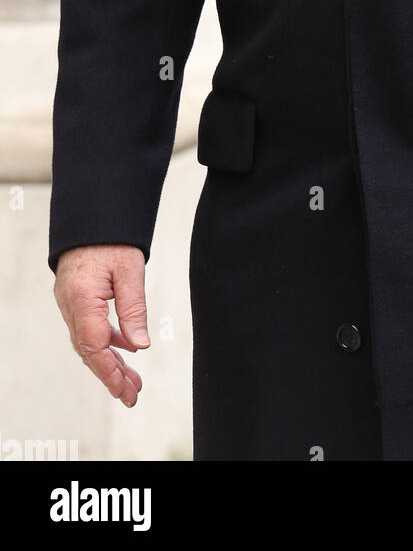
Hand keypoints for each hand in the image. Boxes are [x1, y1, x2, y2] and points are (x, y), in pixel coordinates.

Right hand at [53, 244, 148, 406]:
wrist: (91, 217)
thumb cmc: (111, 239)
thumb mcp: (130, 270)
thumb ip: (134, 308)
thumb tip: (140, 346)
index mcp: (81, 298)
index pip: (94, 345)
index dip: (110, 371)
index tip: (125, 390)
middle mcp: (70, 305)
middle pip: (89, 350)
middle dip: (111, 375)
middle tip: (132, 396)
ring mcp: (70, 304)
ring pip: (89, 342)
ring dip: (110, 362)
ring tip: (133, 381)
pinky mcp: (76, 300)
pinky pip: (90, 328)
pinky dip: (108, 342)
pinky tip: (128, 349)